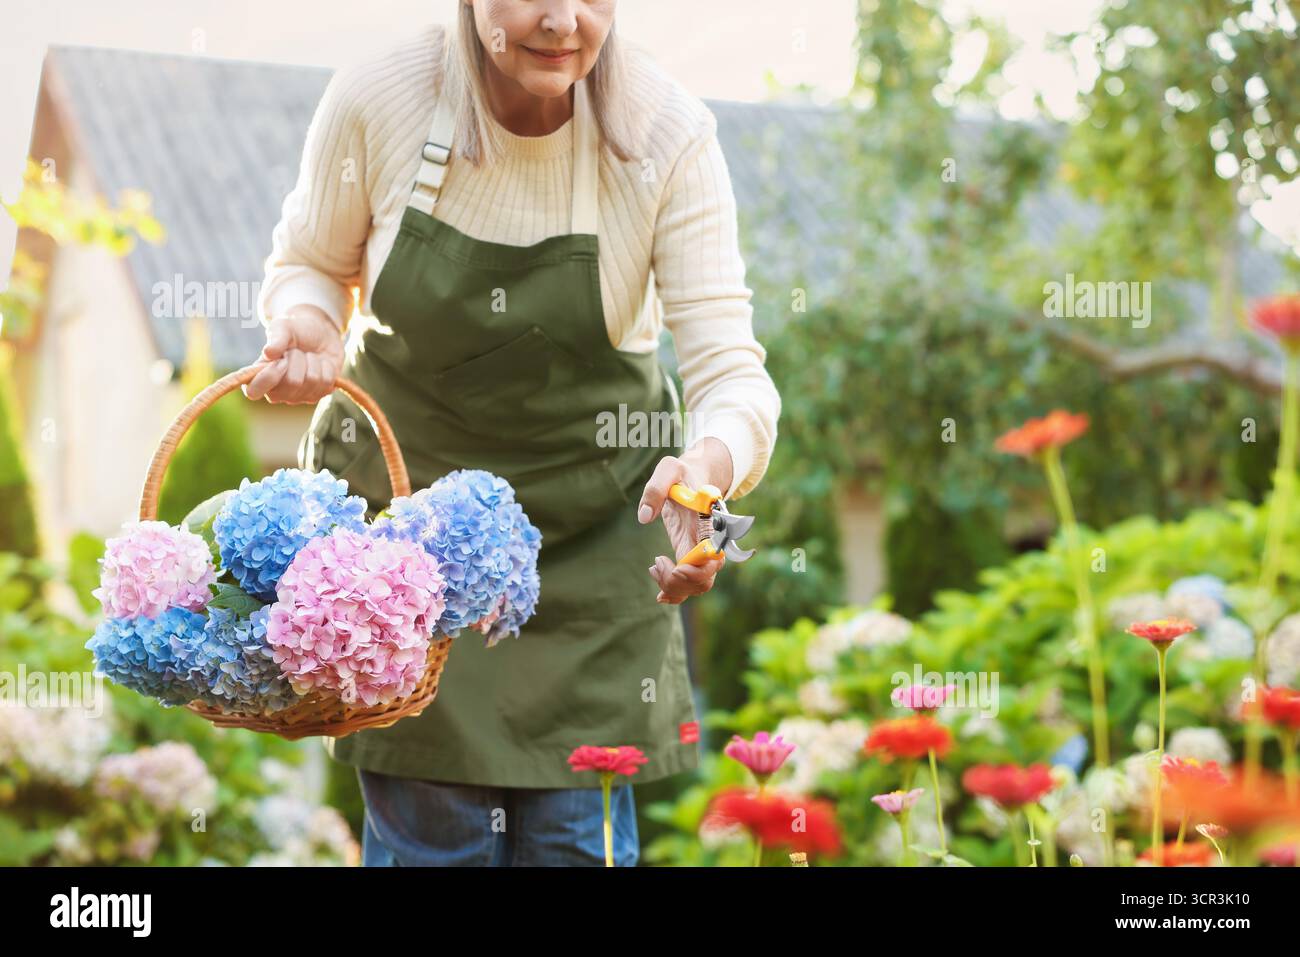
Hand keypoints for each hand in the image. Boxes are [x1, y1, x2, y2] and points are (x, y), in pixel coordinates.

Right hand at [243, 306, 343, 403]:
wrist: (320, 332)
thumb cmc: (295, 331)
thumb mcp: (283, 327)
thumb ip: (276, 338)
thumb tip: (268, 353)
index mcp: (259, 376)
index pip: (254, 391)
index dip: (270, 376)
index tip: (281, 359)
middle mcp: (277, 391)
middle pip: (293, 382)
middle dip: (298, 359)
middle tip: (296, 351)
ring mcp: (299, 396)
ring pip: (312, 381)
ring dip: (313, 361)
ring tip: (308, 355)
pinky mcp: (318, 394)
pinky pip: (326, 382)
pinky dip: (326, 366)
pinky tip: (320, 363)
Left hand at [637, 438, 734, 604]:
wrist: (690, 479)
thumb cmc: (681, 474)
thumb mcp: (668, 470)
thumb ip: (656, 489)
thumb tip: (645, 517)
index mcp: (710, 521)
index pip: (713, 554)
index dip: (699, 569)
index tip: (677, 569)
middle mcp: (710, 542)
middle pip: (706, 577)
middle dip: (681, 582)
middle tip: (656, 564)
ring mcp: (701, 552)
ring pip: (697, 585)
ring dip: (674, 587)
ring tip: (654, 567)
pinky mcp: (689, 556)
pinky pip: (688, 584)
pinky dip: (675, 593)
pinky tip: (659, 593)